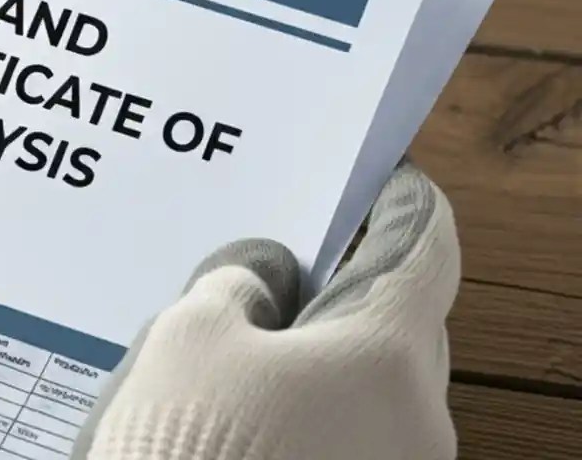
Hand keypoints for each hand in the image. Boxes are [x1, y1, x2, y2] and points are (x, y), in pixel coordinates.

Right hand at [71, 163, 459, 459]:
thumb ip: (237, 283)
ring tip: (240, 352)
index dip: (401, 203)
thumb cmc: (189, 443)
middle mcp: (417, 417)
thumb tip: (264, 283)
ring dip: (324, 360)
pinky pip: (356, 439)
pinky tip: (246, 412)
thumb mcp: (190, 333)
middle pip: (402, 323)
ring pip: (376, 389)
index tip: (382, 180)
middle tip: (277, 273)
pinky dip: (315, 412)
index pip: (424, 246)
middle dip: (345, 291)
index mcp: (387, 353)